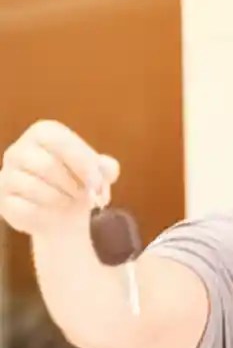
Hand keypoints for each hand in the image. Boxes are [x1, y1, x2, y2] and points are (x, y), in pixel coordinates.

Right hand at [0, 120, 119, 236]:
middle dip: (73, 185)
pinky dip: (44, 213)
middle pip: (47, 165)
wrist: (62, 212)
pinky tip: (51, 212)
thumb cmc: (80, 183)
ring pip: (33, 187)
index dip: (80, 160)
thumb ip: (107, 168)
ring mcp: (6, 175)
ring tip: (71, 202)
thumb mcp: (101, 173)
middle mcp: (18, 150)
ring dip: (61, 199)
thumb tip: (106, 169)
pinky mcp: (2, 200)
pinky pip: (23, 207)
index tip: (97, 181)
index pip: (58, 139)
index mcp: (42, 133)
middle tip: (87, 196)